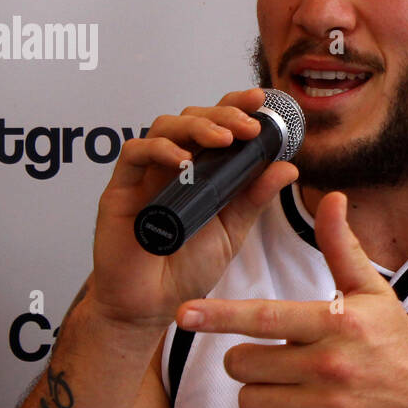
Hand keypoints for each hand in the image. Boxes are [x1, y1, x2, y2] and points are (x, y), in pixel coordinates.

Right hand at [87, 89, 298, 329]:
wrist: (152, 305)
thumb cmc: (188, 266)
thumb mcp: (232, 229)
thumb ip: (255, 197)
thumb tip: (288, 166)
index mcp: (201, 169)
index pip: (217, 125)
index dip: (236, 107)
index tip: (260, 102)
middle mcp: (173, 165)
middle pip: (192, 118)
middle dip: (222, 115)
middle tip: (248, 126)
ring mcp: (146, 175)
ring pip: (163, 127)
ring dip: (196, 127)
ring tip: (223, 140)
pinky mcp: (120, 189)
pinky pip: (133, 154)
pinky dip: (158, 150)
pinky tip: (182, 161)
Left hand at [176, 191, 407, 407]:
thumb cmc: (397, 345)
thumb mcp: (373, 292)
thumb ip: (342, 247)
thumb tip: (333, 197)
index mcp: (337, 322)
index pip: (264, 317)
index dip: (220, 315)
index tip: (185, 315)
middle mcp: (331, 364)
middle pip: (243, 364)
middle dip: (247, 362)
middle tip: (275, 362)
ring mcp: (329, 407)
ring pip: (250, 401)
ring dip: (258, 397)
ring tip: (288, 391)